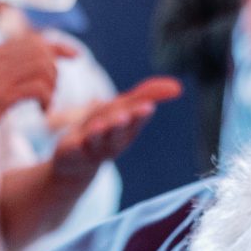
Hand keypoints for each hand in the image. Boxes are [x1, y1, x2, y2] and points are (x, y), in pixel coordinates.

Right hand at [0, 34, 73, 147]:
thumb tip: (22, 68)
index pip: (32, 39)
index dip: (58, 46)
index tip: (75, 55)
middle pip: (42, 51)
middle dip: (55, 72)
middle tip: (50, 93)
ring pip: (43, 67)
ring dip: (52, 87)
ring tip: (45, 104)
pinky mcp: (1, 96)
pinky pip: (38, 89)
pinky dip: (46, 99)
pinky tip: (41, 111)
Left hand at [46, 78, 182, 180]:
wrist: (74, 163)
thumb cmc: (103, 130)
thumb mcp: (123, 108)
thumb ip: (147, 95)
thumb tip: (178, 87)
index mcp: (127, 130)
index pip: (136, 121)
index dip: (140, 115)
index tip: (148, 106)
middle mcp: (112, 142)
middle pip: (119, 133)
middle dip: (123, 124)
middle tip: (126, 115)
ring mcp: (92, 149)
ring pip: (98, 140)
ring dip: (101, 132)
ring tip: (102, 123)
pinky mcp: (72, 153)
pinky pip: (75, 150)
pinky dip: (77, 145)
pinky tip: (78, 140)